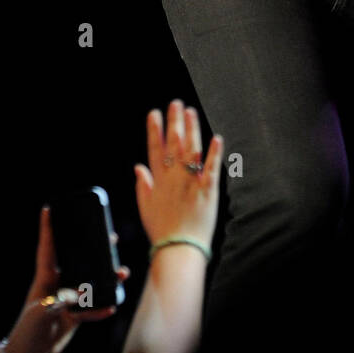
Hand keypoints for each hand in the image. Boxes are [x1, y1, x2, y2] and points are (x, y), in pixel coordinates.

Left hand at [4, 206, 129, 352]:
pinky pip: (93, 308)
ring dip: (107, 279)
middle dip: (95, 249)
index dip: (48, 228)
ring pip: (92, 283)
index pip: (48, 247)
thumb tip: (82, 293)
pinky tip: (113, 306)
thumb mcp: (42, 310)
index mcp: (44, 278)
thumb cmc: (28, 330)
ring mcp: (68, 299)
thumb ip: (62, 298)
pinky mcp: (74, 316)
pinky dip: (102, 308)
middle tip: (112, 238)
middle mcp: (58, 285)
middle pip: (78, 261)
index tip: (49, 208)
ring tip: (122, 273)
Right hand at [134, 100, 222, 250]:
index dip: (154, 130)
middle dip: (174, 122)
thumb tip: (138, 166)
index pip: (155, 150)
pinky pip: (211, 168)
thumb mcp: (145, 207)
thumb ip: (142, 184)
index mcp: (158, 181)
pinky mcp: (207, 190)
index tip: (154, 113)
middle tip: (175, 103)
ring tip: (191, 112)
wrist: (178, 249)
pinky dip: (213, 153)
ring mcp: (190, 182)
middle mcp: (173, 178)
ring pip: (191, 150)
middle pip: (173, 144)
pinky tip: (216, 138)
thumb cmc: (162, 231)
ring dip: (192, 130)